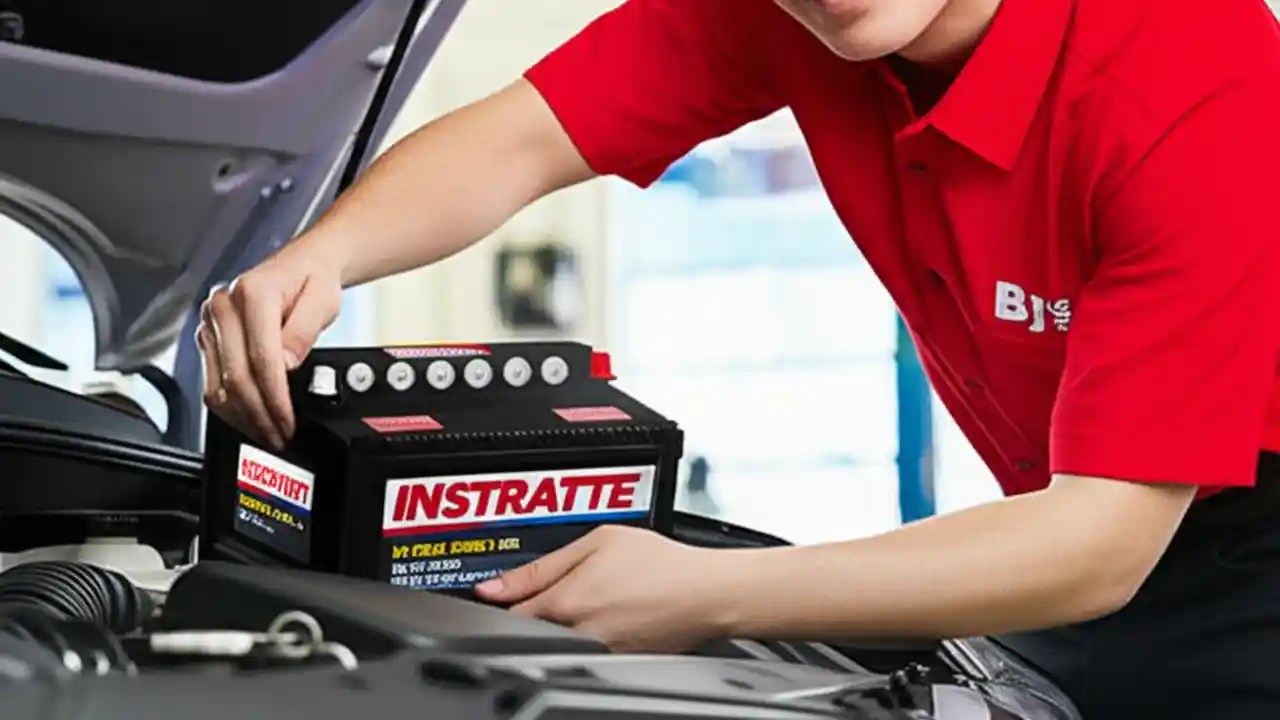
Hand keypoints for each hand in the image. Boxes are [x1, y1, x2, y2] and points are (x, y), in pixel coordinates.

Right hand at [196, 251, 342, 448]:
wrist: (303, 265)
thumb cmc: (313, 280)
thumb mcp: (323, 301)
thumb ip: (304, 332)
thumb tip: (285, 365)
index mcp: (252, 293)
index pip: (259, 358)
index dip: (275, 397)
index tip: (288, 421)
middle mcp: (223, 306)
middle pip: (235, 376)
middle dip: (259, 415)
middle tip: (280, 437)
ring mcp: (211, 322)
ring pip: (218, 384)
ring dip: (243, 417)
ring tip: (267, 435)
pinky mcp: (209, 336)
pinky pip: (212, 381)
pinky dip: (231, 406)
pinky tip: (250, 419)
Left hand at [474, 525, 735, 652]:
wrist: (706, 593)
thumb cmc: (662, 564)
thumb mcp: (596, 542)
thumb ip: (541, 566)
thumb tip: (495, 586)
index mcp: (566, 603)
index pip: (509, 612)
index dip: (503, 598)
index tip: (503, 589)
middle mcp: (577, 636)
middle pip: (532, 628)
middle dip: (537, 607)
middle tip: (568, 582)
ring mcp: (597, 654)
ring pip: (560, 640)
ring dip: (566, 618)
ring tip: (599, 593)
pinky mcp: (617, 663)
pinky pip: (587, 648)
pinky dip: (592, 629)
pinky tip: (615, 608)